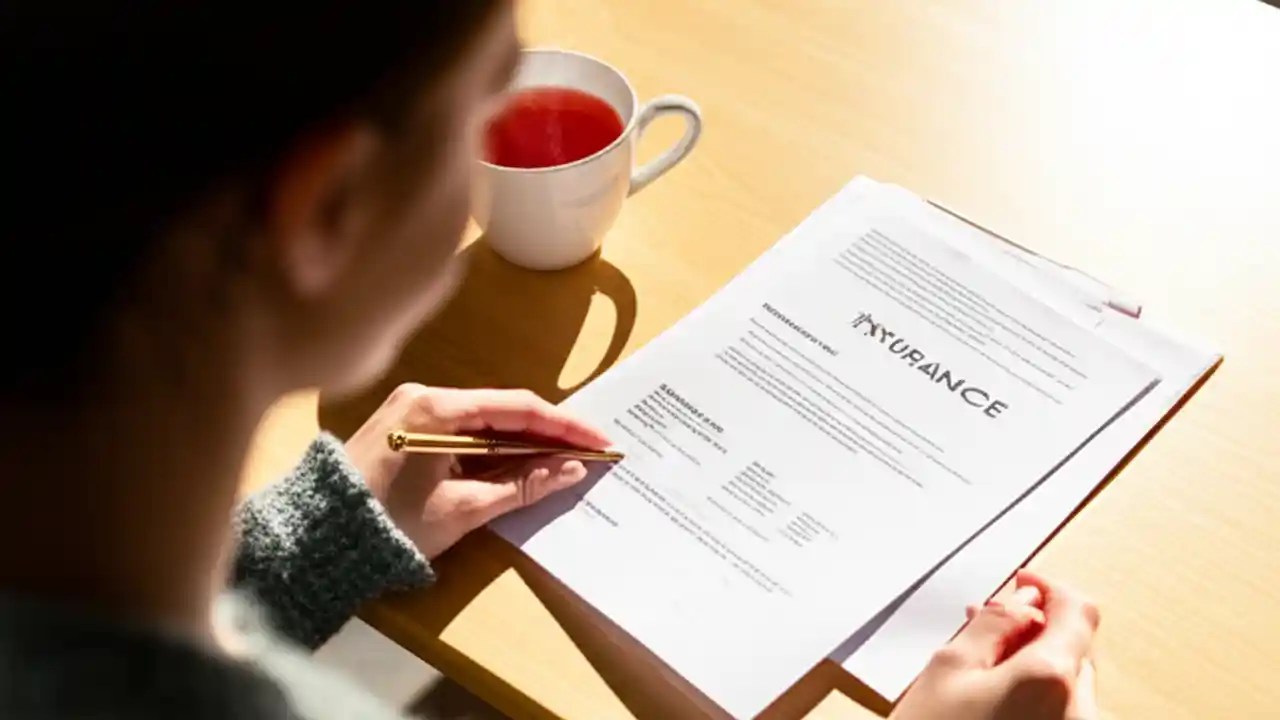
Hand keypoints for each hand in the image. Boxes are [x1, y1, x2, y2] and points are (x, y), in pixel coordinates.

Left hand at [344, 384, 610, 558]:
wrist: (317, 538)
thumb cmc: (389, 524)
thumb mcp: (463, 509)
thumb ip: (521, 486)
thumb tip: (571, 470)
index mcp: (436, 407)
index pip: (518, 407)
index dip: (565, 426)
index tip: (600, 440)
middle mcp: (423, 395)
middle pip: (502, 409)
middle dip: (548, 432)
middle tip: (590, 450)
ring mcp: (410, 408)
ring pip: (483, 419)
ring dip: (522, 440)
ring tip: (563, 458)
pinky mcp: (404, 426)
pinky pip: (462, 428)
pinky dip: (493, 445)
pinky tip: (519, 460)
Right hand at [890, 570, 1099, 719]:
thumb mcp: (948, 668)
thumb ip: (993, 625)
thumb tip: (1022, 604)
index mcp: (1053, 679)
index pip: (1078, 611)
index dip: (1050, 588)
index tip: (1023, 583)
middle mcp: (1079, 714)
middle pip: (1072, 650)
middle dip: (1032, 630)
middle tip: (983, 622)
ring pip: (1064, 684)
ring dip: (1029, 664)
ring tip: (977, 665)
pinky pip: (1057, 713)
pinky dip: (1031, 696)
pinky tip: (990, 698)